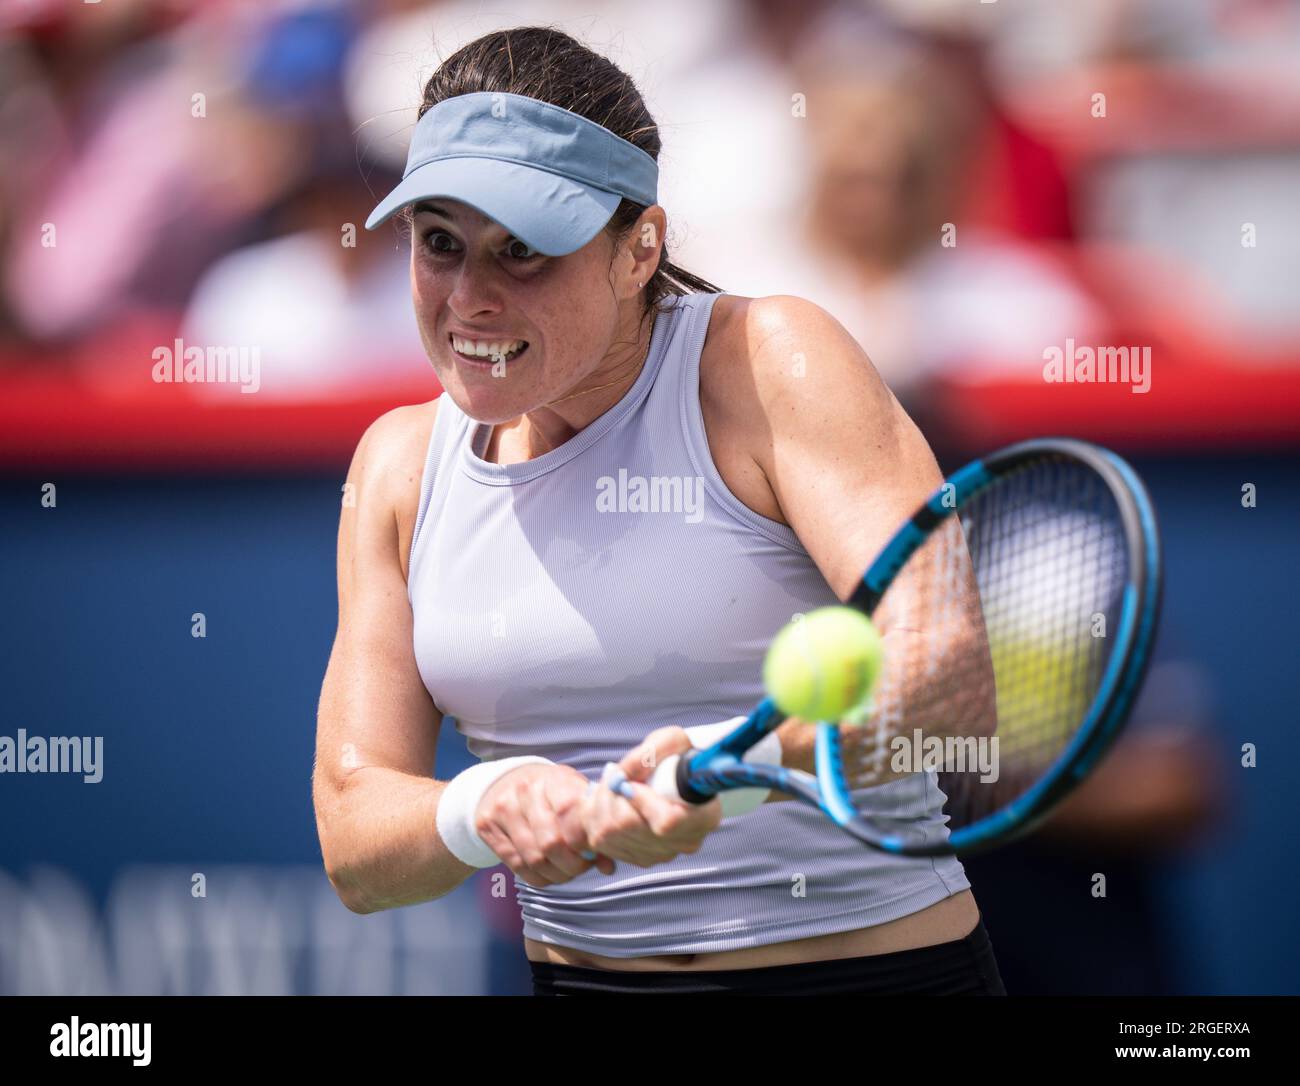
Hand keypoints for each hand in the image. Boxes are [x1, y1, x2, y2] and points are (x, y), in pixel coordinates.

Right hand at [476, 763, 616, 886]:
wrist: (507, 780)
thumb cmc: (552, 792)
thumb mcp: (575, 796)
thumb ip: (592, 826)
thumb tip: (608, 866)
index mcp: (553, 779)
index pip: (569, 812)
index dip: (583, 840)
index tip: (594, 851)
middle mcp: (524, 791)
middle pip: (551, 842)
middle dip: (573, 864)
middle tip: (583, 866)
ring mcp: (503, 809)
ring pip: (534, 859)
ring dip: (557, 874)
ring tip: (569, 870)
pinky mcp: (487, 827)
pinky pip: (517, 866)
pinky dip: (539, 877)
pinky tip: (550, 872)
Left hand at [580, 727, 721, 868]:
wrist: (679, 774)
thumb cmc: (682, 756)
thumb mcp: (673, 742)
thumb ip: (649, 755)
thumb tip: (621, 774)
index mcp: (703, 816)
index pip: (666, 821)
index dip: (641, 800)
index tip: (631, 781)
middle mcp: (684, 841)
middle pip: (631, 828)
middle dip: (612, 795)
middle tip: (614, 774)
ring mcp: (660, 853)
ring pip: (610, 836)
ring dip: (599, 804)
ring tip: (611, 784)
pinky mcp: (638, 857)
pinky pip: (601, 842)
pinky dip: (595, 818)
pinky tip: (607, 801)